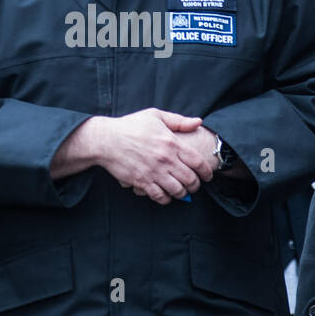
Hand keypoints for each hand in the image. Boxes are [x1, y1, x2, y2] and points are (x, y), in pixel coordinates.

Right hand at [51, 108, 215, 203]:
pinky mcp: (142, 182)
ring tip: (182, 190)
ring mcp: (154, 172)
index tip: (208, 176)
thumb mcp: (155, 116)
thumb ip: (179, 121)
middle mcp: (165, 159)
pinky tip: (166, 195)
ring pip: (178, 190)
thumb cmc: (130, 126)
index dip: (207, 172)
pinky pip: (160, 197)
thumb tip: (198, 122)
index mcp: (171, 142)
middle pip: (191, 179)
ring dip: (183, 193)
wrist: (106, 140)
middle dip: (196, 185)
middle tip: (195, 185)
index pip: (198, 162)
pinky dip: (166, 199)